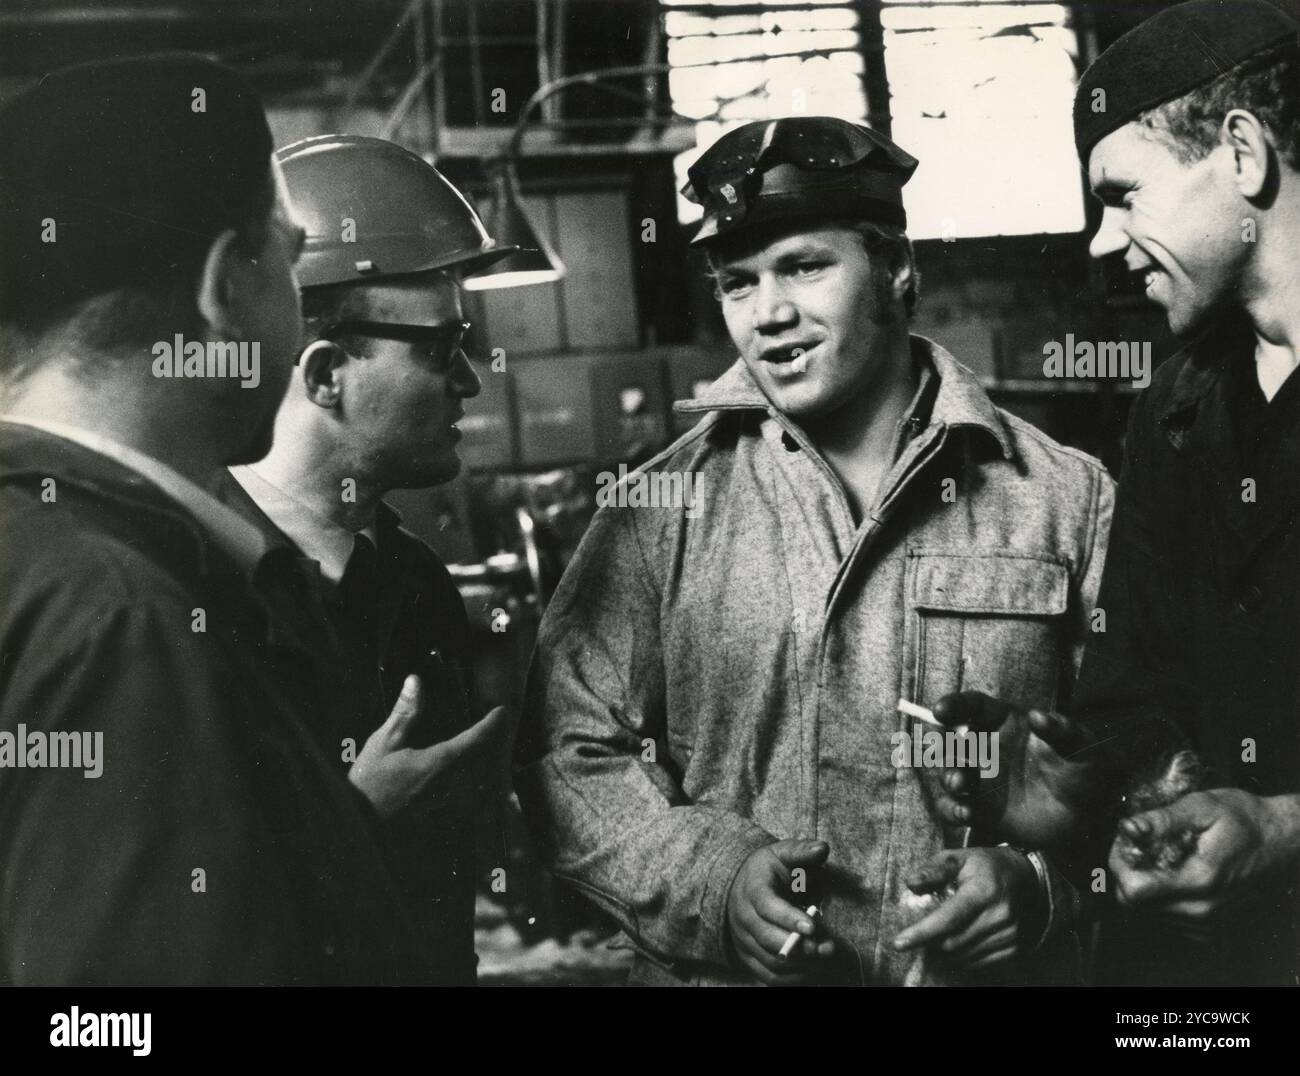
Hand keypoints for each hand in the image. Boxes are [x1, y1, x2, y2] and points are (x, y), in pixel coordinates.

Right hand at [349, 675, 517, 818]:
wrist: (360, 826)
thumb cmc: (369, 783)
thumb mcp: (383, 743)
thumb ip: (404, 713)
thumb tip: (415, 681)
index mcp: (440, 762)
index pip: (476, 739)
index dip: (492, 723)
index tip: (501, 711)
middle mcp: (452, 784)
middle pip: (488, 761)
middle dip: (498, 742)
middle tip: (502, 727)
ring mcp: (450, 803)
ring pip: (485, 783)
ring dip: (493, 765)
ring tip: (494, 750)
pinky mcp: (444, 816)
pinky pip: (473, 801)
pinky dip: (482, 787)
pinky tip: (478, 781)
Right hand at [725, 838, 834, 984]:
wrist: (743, 885)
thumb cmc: (771, 869)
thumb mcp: (784, 853)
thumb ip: (803, 851)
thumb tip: (822, 848)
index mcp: (752, 888)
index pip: (767, 906)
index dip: (788, 918)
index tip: (812, 927)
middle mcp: (744, 917)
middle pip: (768, 939)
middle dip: (801, 946)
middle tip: (828, 947)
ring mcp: (744, 940)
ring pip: (771, 961)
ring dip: (801, 964)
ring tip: (825, 955)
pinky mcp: (749, 958)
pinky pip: (769, 977)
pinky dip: (793, 978)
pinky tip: (814, 970)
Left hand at [892, 847, 1043, 969]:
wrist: (1025, 878)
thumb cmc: (984, 866)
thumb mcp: (958, 857)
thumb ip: (933, 870)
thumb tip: (910, 883)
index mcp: (984, 890)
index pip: (949, 918)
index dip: (922, 932)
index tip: (899, 942)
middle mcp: (1000, 915)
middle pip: (953, 942)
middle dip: (930, 942)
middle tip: (919, 934)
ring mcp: (1010, 934)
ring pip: (964, 956)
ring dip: (944, 951)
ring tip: (938, 936)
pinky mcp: (1015, 948)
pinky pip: (979, 963)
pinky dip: (962, 957)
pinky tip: (956, 942)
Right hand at [931, 691, 1102, 848]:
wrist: (1089, 817)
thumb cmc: (1084, 771)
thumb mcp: (1081, 747)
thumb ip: (1061, 731)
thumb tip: (1038, 716)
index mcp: (1005, 722)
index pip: (973, 707)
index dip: (954, 705)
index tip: (940, 711)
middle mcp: (986, 747)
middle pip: (950, 739)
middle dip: (943, 745)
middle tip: (946, 753)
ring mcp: (980, 779)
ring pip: (947, 772)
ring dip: (947, 776)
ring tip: (961, 786)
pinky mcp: (979, 810)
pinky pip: (953, 808)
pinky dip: (952, 809)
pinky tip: (966, 813)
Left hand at [1109, 789, 1299, 926]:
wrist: (1280, 842)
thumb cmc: (1243, 820)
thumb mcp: (1202, 806)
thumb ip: (1161, 820)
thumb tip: (1127, 828)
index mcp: (1199, 880)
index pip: (1134, 890)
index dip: (1120, 863)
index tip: (1127, 841)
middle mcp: (1202, 909)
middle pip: (1135, 902)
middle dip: (1128, 870)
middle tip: (1140, 844)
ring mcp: (1206, 922)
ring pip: (1147, 910)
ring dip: (1144, 883)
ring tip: (1160, 855)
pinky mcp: (1208, 927)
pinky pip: (1165, 917)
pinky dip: (1161, 896)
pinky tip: (1173, 873)